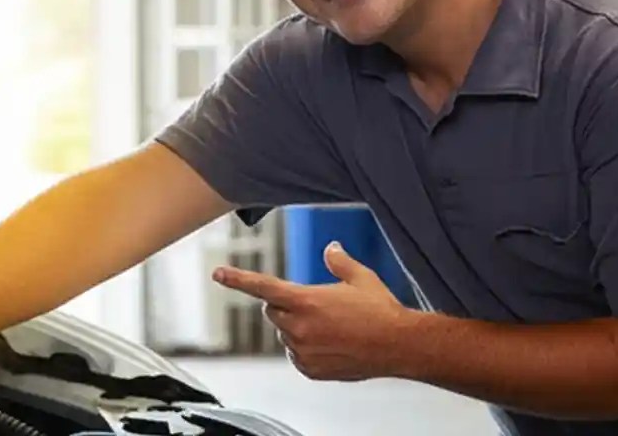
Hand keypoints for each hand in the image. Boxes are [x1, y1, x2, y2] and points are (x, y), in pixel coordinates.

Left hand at [212, 241, 414, 381]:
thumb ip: (339, 261)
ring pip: (284, 334)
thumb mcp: (360, 277)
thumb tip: (330, 248)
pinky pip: (295, 356)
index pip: (263, 287)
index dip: (238, 279)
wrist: (399, 346)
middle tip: (314, 306)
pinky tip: (330, 345)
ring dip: (296, 328)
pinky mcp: (310, 370)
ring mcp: (303, 351)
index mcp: (306, 300)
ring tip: (331, 328)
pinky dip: (305, 350)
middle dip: (285, 306)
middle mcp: (299, 327)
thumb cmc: (380, 309)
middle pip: (272, 311)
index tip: (218, 273)